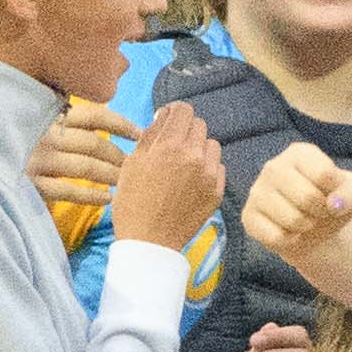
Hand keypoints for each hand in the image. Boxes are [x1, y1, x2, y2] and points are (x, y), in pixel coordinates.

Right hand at [32, 99, 136, 217]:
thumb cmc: (14, 131)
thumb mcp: (34, 110)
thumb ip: (61, 104)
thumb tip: (100, 101)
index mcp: (48, 113)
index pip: (94, 115)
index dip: (121, 124)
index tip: (140, 134)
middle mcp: (45, 134)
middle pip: (94, 144)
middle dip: (119, 156)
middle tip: (135, 165)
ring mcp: (38, 159)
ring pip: (87, 167)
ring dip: (112, 175)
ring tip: (126, 181)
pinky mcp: (32, 184)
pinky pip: (69, 191)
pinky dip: (92, 196)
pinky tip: (109, 199)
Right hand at [114, 101, 225, 253]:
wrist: (149, 240)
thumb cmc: (133, 201)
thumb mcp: (133, 162)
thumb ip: (151, 134)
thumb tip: (164, 114)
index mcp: (170, 145)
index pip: (184, 110)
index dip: (175, 112)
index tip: (169, 120)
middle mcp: (195, 156)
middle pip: (199, 125)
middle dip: (186, 130)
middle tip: (173, 145)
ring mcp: (209, 175)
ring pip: (212, 145)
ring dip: (199, 148)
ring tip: (184, 164)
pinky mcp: (217, 192)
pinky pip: (218, 168)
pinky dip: (208, 169)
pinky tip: (192, 180)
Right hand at [242, 137, 351, 264]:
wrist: (315, 225)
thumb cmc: (332, 199)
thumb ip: (351, 192)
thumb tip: (334, 205)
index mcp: (299, 153)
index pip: (324, 174)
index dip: (336, 193)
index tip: (331, 194)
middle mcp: (273, 167)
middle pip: (307, 197)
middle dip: (321, 212)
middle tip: (318, 211)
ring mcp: (257, 191)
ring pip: (292, 219)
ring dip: (306, 227)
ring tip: (304, 219)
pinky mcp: (248, 217)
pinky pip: (276, 237)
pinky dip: (290, 240)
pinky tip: (289, 231)